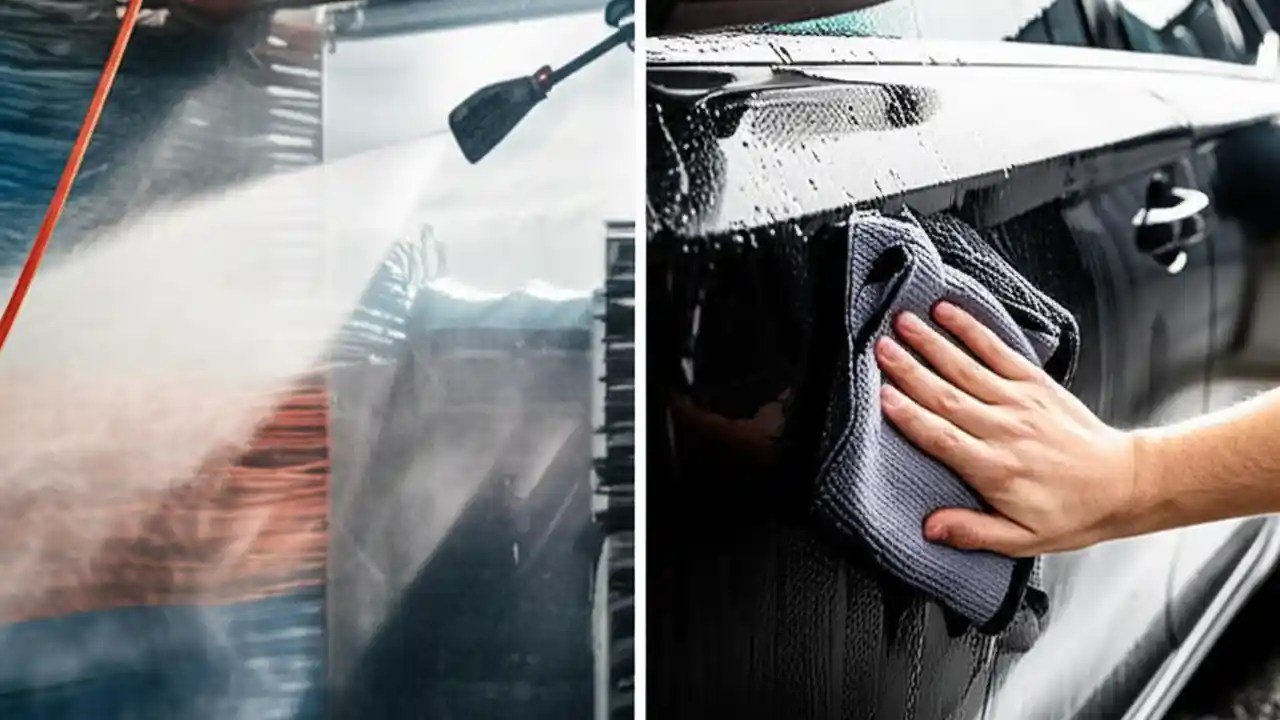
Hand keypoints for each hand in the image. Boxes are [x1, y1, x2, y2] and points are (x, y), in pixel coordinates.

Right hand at [875, 302, 1146, 555]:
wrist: (1125, 483)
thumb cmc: (1072, 512)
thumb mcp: (1023, 540)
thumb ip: (973, 531)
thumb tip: (930, 528)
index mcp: (995, 469)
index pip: (942, 437)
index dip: (910, 416)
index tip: (882, 396)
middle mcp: (1004, 430)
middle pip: (946, 396)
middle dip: (909, 369)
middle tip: (880, 348)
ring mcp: (1020, 402)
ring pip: (966, 367)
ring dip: (931, 343)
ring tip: (902, 322)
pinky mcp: (1035, 384)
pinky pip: (998, 351)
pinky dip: (972, 330)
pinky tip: (948, 313)